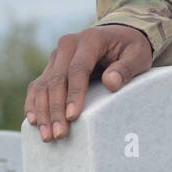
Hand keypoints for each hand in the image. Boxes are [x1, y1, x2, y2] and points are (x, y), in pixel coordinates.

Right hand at [25, 25, 152, 141]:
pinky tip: (33, 121)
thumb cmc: (131, 48)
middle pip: (57, 80)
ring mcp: (57, 56)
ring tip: (47, 136)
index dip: (74, 94)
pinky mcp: (51, 66)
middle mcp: (68, 45)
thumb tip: (111, 83)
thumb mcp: (138, 55)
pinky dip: (33, 103)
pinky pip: (37, 86)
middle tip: (59, 134)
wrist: (119, 36)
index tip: (72, 116)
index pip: (78, 69)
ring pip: (43, 85)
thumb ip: (126, 68)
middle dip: (56, 109)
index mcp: (90, 39)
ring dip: (42, 111)